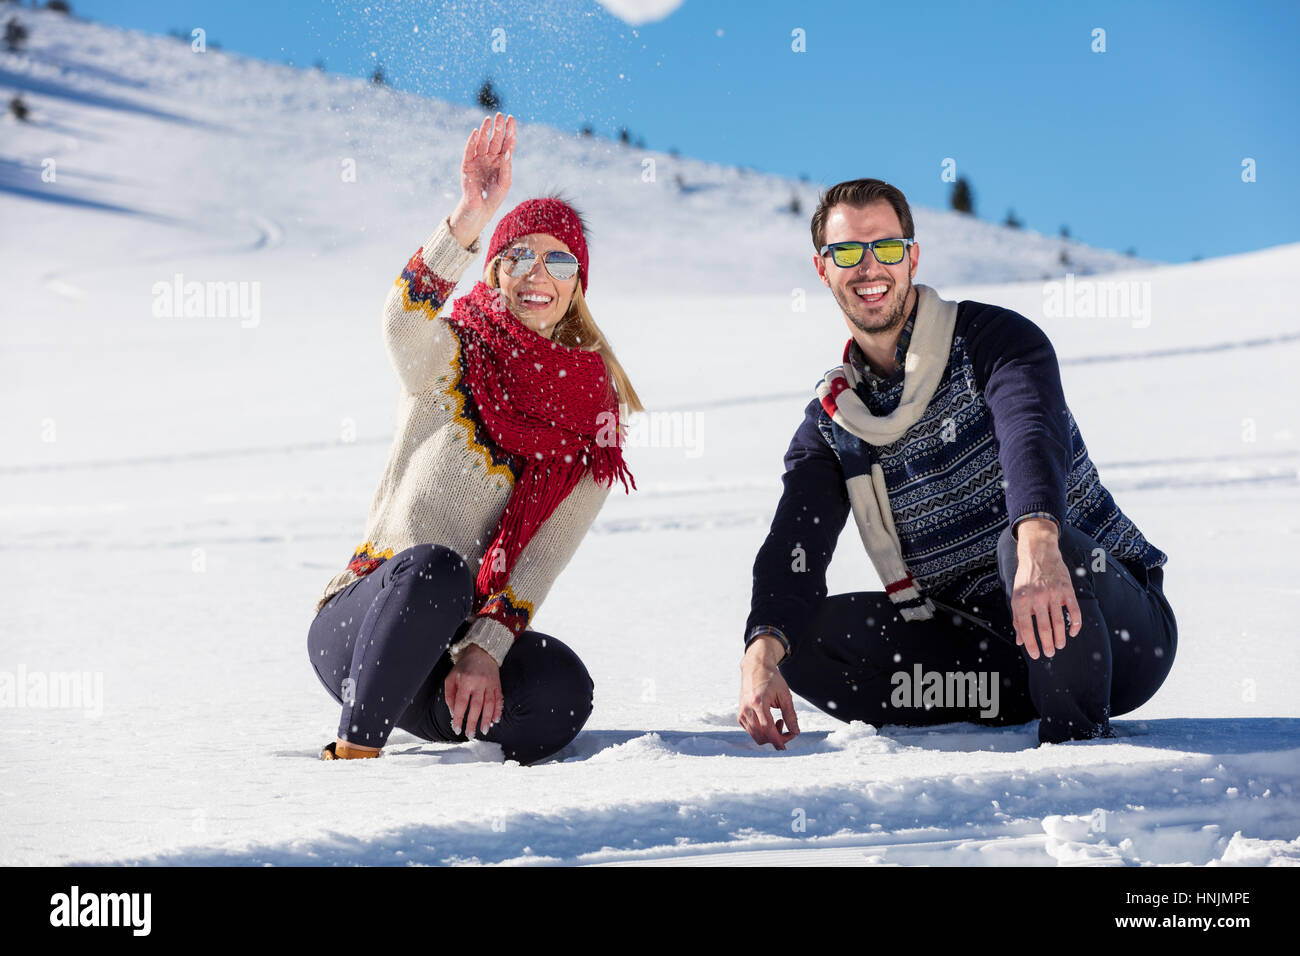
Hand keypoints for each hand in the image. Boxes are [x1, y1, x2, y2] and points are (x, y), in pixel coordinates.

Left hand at [444, 643, 503, 736]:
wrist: (482, 652)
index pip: (461, 702)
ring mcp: (490, 684)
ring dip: (487, 719)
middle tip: (470, 734)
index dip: (458, 717)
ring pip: (490, 704)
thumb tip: (452, 712)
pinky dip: (498, 710)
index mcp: (466, 681)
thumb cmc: (464, 666)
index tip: (456, 728)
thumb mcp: (451, 677)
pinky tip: (496, 720)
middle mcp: (479, 683)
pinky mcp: (498, 685)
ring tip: (484, 731)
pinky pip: (499, 699)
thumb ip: (450, 694)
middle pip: (476, 706)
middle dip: (473, 722)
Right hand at [448, 112, 514, 247]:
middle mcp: (490, 158)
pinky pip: (469, 150)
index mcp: (501, 161)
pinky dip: (472, 141)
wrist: (480, 209)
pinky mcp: (467, 164)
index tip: (511, 119)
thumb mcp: (505, 183)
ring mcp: (478, 160)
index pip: (506, 143)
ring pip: (482, 142)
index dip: (509, 131)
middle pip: (495, 139)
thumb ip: (506, 168)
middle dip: (498, 128)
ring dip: (486, 131)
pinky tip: (476, 132)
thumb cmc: (495, 197)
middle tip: (500, 116)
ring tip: (489, 120)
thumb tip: (507, 152)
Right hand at [738, 637, 799, 748]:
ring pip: (756, 736)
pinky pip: (751, 731)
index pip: (768, 728)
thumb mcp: (785, 695)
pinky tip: (770, 721)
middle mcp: (747, 709)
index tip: (786, 746)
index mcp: (758, 702)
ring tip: (779, 721)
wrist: (755, 668)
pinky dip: (762, 732)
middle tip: (787, 729)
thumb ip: (790, 715)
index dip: (778, 740)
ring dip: (769, 735)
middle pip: (761, 736)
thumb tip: (795, 732)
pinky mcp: (740, 716)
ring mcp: (742, 713)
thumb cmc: (771, 679)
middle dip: (776, 738)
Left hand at [1010, 519, 1082, 659]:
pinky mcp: (1066, 590)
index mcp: (1020, 600)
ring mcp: (1053, 593)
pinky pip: (1074, 611)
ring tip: (1060, 646)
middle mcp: (1036, 597)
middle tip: (1050, 653)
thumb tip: (1020, 641)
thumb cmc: (1026, 577)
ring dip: (1060, 637)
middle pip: (1043, 628)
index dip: (1030, 644)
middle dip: (1047, 644)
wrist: (1039, 553)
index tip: (1035, 655)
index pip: (1025, 628)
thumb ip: (1018, 619)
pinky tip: (1073, 633)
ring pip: (1059, 622)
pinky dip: (1075, 625)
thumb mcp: (1016, 596)